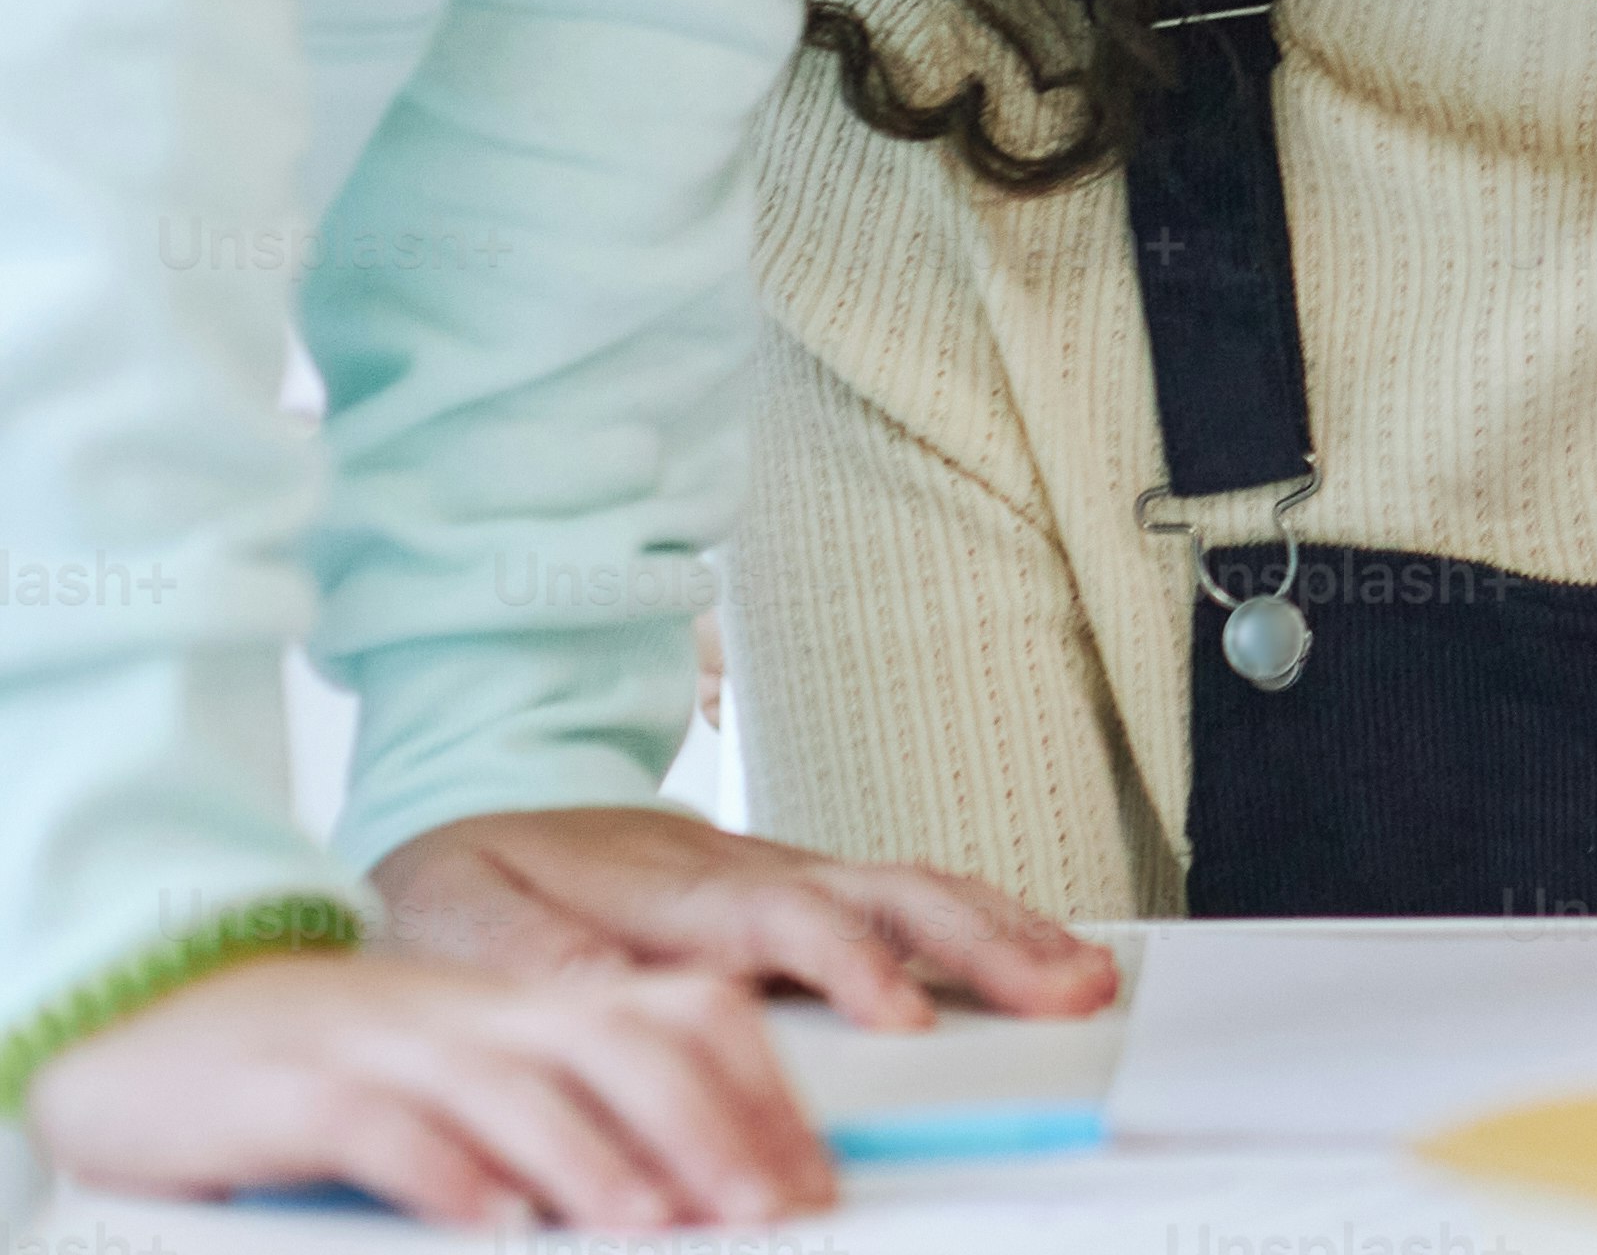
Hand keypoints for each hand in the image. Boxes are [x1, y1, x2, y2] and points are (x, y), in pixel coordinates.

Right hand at [21, 941, 828, 1227]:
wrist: (153, 1014)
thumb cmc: (325, 1062)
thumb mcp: (466, 1072)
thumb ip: (567, 1109)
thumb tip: (690, 1188)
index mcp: (534, 1004)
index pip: (686, 1018)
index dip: (762, 1095)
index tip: (810, 1179)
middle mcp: (479, 1013)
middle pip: (629, 1045)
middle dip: (714, 1130)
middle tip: (769, 1211)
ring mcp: (387, 1043)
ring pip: (519, 1085)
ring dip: (598, 1158)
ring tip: (656, 1222)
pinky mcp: (291, 1091)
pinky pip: (381, 1125)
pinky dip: (444, 1173)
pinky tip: (491, 1224)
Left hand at [373, 805, 1117, 1028]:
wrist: (481, 794)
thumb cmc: (473, 865)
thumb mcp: (462, 913)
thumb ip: (536, 958)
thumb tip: (607, 998)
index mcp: (676, 886)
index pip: (788, 919)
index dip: (852, 966)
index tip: (905, 1021)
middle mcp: (752, 868)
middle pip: (893, 892)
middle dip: (989, 944)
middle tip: (1065, 991)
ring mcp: (786, 870)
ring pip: (920, 887)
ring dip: (1010, 932)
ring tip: (1085, 977)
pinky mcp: (798, 887)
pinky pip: (910, 895)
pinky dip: (987, 920)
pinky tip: (1036, 951)